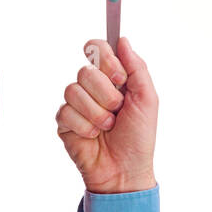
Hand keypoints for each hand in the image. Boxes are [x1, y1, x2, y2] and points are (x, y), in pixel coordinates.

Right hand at [56, 38, 156, 194]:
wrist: (126, 171)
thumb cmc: (139, 137)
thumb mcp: (147, 99)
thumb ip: (137, 67)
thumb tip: (122, 40)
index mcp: (111, 77)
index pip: (96, 48)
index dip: (105, 59)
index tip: (119, 78)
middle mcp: (91, 87)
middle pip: (84, 70)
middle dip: (105, 93)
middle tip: (117, 109)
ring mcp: (76, 104)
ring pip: (73, 91)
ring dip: (97, 113)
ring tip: (108, 126)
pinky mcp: (64, 122)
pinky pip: (66, 112)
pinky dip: (84, 126)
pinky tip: (93, 136)